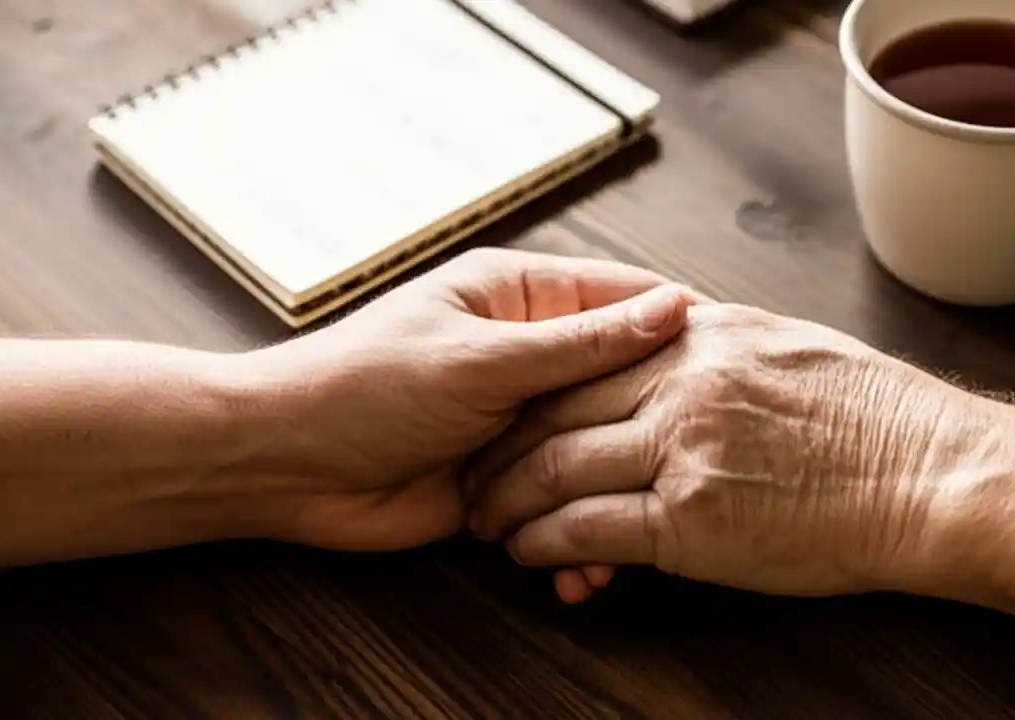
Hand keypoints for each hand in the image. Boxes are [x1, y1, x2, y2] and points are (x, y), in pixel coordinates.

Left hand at [238, 248, 695, 551]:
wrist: (287, 465)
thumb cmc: (364, 387)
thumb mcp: (485, 361)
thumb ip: (582, 344)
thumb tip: (671, 309)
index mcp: (518, 295)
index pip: (620, 296)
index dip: (675, 326)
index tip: (727, 361)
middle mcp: (523, 350)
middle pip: (616, 376)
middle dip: (654, 421)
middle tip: (702, 453)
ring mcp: (515, 415)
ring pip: (595, 443)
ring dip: (616, 484)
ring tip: (643, 527)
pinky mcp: (503, 473)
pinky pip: (561, 494)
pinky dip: (577, 528)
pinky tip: (585, 562)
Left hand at [468, 304, 992, 598]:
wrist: (929, 473)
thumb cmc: (874, 414)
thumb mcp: (787, 344)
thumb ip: (717, 343)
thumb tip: (676, 335)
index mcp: (700, 335)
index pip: (585, 351)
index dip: (534, 385)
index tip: (509, 409)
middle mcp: (681, 381)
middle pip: (553, 406)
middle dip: (501, 444)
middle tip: (476, 470)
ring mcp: (683, 446)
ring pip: (556, 466)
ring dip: (510, 498)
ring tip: (489, 519)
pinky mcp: (692, 517)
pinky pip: (590, 526)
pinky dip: (547, 541)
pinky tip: (531, 553)